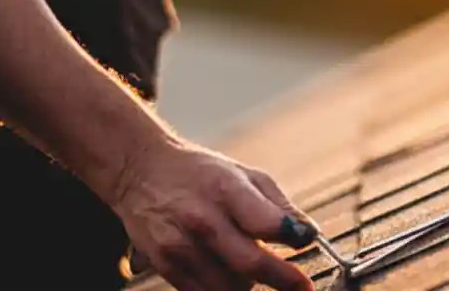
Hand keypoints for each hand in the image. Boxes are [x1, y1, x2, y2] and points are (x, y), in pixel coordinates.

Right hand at [112, 139, 314, 290]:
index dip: (294, 239)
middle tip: (300, 286)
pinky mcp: (164, 264)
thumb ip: (278, 205)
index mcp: (225, 188)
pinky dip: (223, 290)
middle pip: (250, 263)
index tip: (308, 246)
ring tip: (253, 271)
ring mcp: (180, 244)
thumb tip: (308, 234)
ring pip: (228, 287)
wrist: (140, 170)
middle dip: (282, 279)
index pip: (266, 221)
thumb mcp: (243, 174)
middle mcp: (202, 218)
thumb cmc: (201, 173)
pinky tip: (230, 277)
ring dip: (250, 286)